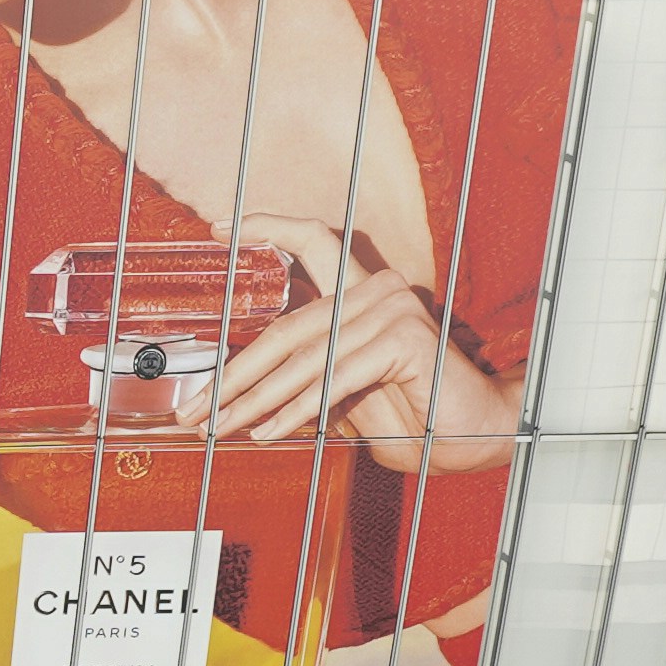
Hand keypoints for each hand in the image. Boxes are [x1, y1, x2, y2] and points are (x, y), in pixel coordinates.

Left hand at [203, 220, 515, 474]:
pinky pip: (333, 377)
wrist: (471, 437)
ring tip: (221, 428)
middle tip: (194, 410)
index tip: (218, 228)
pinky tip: (268, 431)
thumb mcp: (342, 393)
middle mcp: (375, 289)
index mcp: (359, 293)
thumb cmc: (411, 415)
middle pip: (286, 328)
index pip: (311, 244)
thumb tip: (236, 391)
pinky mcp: (404, 337)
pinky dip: (297, 409)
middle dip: (233, 375)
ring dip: (255, 401)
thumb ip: (301, 379)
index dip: (265, 229)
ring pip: (303, 359)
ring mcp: (391, 309)